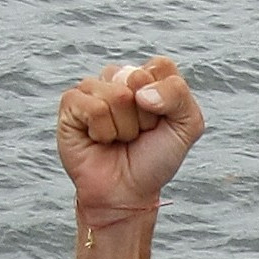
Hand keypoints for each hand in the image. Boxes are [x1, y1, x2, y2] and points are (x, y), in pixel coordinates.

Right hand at [56, 56, 204, 214]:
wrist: (128, 193)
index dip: (166, 100)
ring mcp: (92, 88)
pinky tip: (99, 140)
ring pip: (117, 95)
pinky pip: (94, 108)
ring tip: (119, 139)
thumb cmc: (155, 159)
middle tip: (138, 133)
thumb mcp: (187, 126)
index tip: (160, 122)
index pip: (161, 66)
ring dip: (125, 128)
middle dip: (146, 116)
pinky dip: (103, 132)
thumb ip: (179, 95)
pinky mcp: (71, 102)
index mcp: (147, 77)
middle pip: (138, 77)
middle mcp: (118, 77)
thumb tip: (138, 92)